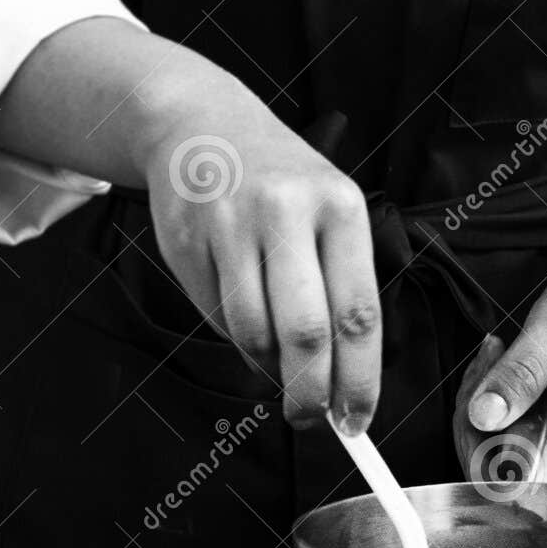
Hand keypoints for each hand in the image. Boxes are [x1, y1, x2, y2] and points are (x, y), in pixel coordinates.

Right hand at [138, 88, 381, 432]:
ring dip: (267, 364)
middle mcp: (288, 213)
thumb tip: (342, 383)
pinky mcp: (186, 240)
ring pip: (253, 331)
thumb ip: (340, 290)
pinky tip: (242, 312)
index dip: (360, 379)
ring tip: (276, 360)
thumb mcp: (332, 215)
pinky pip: (215, 315)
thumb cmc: (284, 185)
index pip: (359, 314)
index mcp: (341, 209)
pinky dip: (233, 335)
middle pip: (306, 333)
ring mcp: (231, 225)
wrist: (203, 126)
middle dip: (310, 391)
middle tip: (310, 418)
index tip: (358, 420)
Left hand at [463, 223, 546, 481]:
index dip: (484, 460)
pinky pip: (531, 424)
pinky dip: (511, 394)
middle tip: (488, 359)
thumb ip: (521, 375)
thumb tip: (482, 419)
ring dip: (492, 402)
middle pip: (511, 468)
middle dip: (480, 418)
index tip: (477, 407)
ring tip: (502, 349)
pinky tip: (514, 357)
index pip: (524, 490)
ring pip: (516, 445)